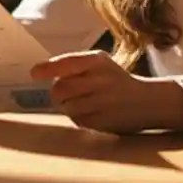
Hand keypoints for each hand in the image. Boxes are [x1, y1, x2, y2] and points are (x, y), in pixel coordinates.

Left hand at [29, 50, 182, 133]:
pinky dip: (77, 117)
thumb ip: (74, 66)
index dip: (48, 69)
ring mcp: (102, 102)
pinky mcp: (103, 121)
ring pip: (66, 106)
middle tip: (64, 93)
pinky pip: (76, 120)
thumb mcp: (100, 65)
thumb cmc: (116, 80)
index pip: (67, 63)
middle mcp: (100, 79)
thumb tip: (38, 71)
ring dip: (67, 106)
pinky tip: (90, 112)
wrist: (148, 101)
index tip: (34, 73)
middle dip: (57, 92)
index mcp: (98, 61)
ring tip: (81, 102)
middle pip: (60, 88)